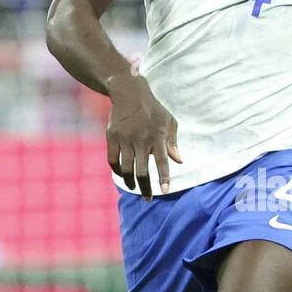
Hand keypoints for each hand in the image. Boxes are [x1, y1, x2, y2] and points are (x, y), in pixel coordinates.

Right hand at [106, 74, 181, 198]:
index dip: (163, 177)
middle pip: (142, 170)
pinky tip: (122, 174)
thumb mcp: (169, 122)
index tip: (165, 190)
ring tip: (134, 187)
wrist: (129, 93)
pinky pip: (112, 160)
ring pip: (126, 168)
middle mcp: (141, 140)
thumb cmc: (153, 110)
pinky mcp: (112, 137)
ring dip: (130, 181)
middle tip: (148, 198)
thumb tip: (179, 161)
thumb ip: (173, 143)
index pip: (162, 162)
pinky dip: (117, 170)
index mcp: (157, 137)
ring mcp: (125, 139)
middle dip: (145, 188)